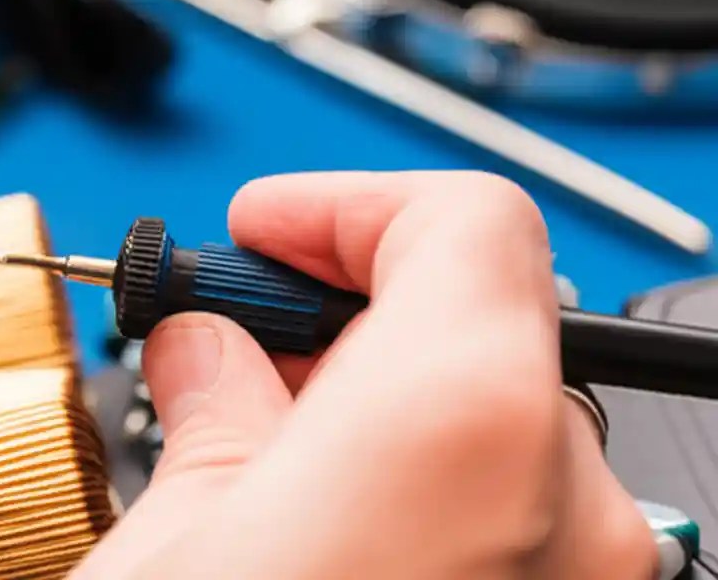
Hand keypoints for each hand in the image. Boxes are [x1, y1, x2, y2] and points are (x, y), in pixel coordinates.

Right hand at [76, 172, 655, 578]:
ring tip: (257, 441)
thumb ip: (209, 406)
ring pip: (489, 421)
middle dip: (340, 310)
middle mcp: (561, 499)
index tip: (260, 233)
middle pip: (471, 320)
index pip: (463, 220)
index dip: (344, 206)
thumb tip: (208, 351)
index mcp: (461, 423)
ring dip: (373, 398)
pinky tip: (318, 510)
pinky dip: (417, 478)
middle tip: (232, 340)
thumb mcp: (172, 538)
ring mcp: (576, 572)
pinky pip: (507, 505)